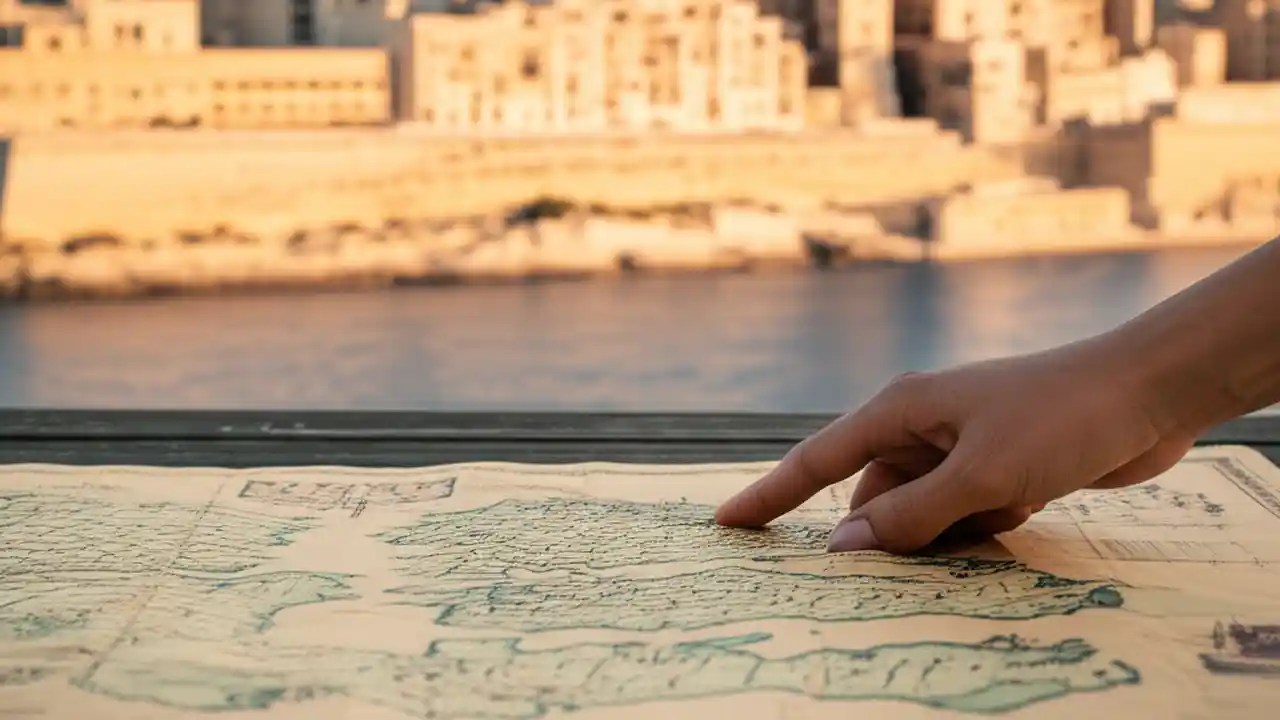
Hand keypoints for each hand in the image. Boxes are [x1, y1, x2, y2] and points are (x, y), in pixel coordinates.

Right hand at [714, 336, 1198, 553]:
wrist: (1149, 392)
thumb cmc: (1060, 418)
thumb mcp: (983, 477)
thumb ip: (912, 517)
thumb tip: (843, 547)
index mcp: (900, 409)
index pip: (816, 461)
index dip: (769, 495)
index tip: (724, 523)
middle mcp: (920, 426)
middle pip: (876, 498)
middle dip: (896, 533)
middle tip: (944, 532)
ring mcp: (957, 447)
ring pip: (920, 514)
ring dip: (946, 534)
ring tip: (997, 515)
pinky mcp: (993, 468)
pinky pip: (960, 516)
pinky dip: (979, 529)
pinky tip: (1020, 513)